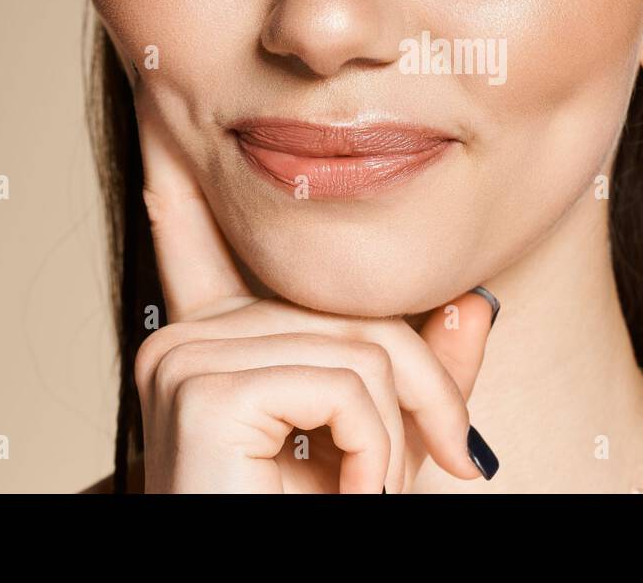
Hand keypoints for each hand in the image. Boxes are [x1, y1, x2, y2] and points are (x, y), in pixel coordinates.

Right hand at [131, 95, 497, 491]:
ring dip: (398, 439)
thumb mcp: (380, 445)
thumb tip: (475, 306)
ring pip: (362, 348)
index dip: (185, 187)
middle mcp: (186, 338)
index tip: (166, 121)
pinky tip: (346, 496)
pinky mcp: (202, 389)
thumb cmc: (306, 521)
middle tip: (449, 460)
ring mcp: (185, 358)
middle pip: (352, 308)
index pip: (199, 244)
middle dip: (423, 386)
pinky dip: (375, 452)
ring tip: (369, 495)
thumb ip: (423, 374)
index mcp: (215, 346)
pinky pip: (345, 385)